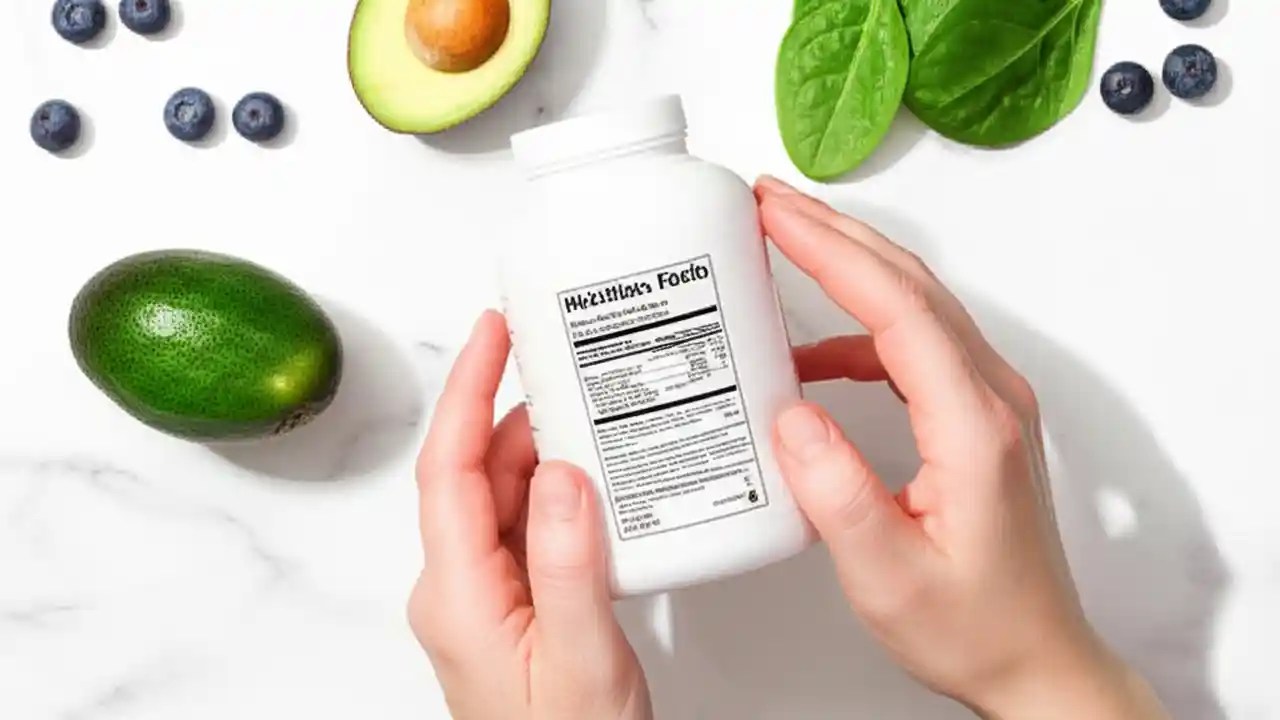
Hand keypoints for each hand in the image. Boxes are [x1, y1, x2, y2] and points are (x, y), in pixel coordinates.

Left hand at [408, 311, 651, 719]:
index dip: (466, 390)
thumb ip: (569, 565)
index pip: (447, 468)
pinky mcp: (515, 602)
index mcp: (457, 593)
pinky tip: (598, 476)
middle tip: (562, 354)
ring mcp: (486, 594)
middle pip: (475, 472)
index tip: (493, 332)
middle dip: (514, 408)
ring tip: (592, 406)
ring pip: (504, 495)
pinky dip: (559, 490)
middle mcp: (459, 587)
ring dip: (542, 449)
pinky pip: (528, 526)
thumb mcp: (581, 658)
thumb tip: (562, 473)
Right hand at [756, 177, 1168, 719]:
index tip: (776, 215)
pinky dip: (858, 328)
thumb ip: (835, 493)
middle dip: (835, 234)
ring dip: (848, 266)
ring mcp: (987, 403)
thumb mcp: (887, 575)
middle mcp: (990, 399)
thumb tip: (790, 414)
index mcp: (973, 427)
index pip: (899, 309)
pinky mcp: (974, 416)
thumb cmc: (974, 626)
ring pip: (915, 304)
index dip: (833, 253)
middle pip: (911, 285)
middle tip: (766, 202)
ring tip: (781, 246)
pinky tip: (811, 353)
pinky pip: (913, 344)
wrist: (1034, 659)